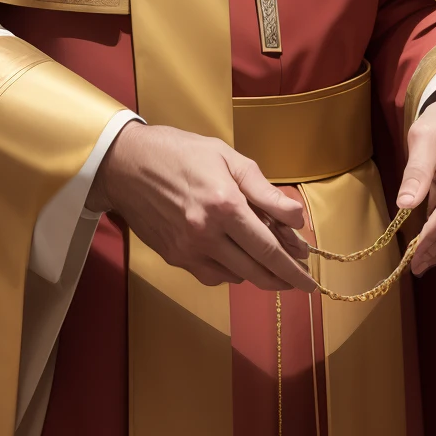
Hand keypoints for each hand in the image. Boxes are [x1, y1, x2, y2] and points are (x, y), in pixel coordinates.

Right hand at [91, 119, 315, 290]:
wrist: (125, 164)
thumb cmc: (180, 153)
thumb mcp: (227, 158)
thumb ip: (265, 190)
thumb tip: (295, 218)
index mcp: (225, 205)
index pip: (269, 248)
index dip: (293, 269)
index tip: (310, 280)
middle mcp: (206, 233)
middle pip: (256, 270)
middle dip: (283, 280)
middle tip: (301, 281)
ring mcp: (188, 249)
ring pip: (236, 276)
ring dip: (258, 274)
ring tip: (272, 262)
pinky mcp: (174, 257)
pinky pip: (212, 276)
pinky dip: (231, 271)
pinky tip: (237, 258)